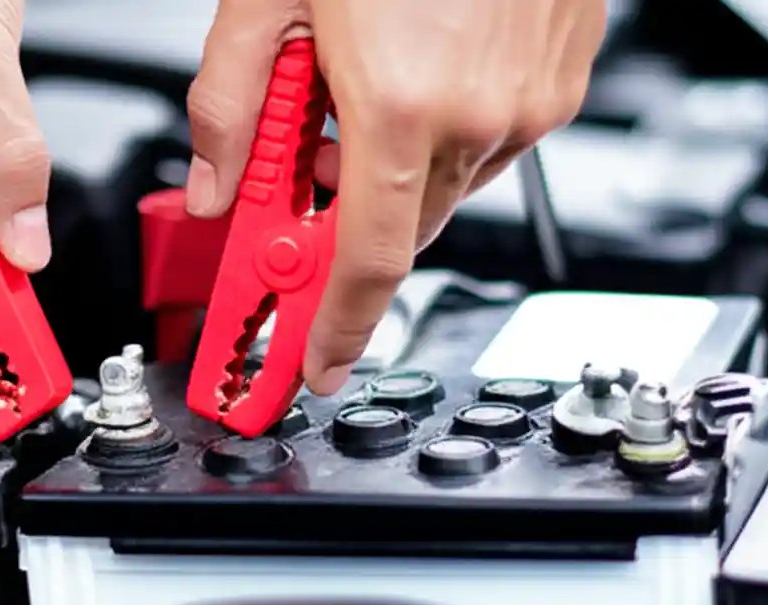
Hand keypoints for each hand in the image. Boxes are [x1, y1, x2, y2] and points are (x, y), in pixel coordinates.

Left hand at [186, 0, 606, 393]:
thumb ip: (224, 106)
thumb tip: (208, 187)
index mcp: (398, 105)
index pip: (365, 264)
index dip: (334, 330)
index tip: (313, 369)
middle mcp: (477, 116)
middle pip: (397, 228)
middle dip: (344, 220)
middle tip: (307, 168)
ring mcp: (528, 101)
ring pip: (443, 189)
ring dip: (392, 172)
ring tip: (362, 89)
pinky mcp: (559, 82)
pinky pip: (488, 146)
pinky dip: (440, 137)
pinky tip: (415, 72)